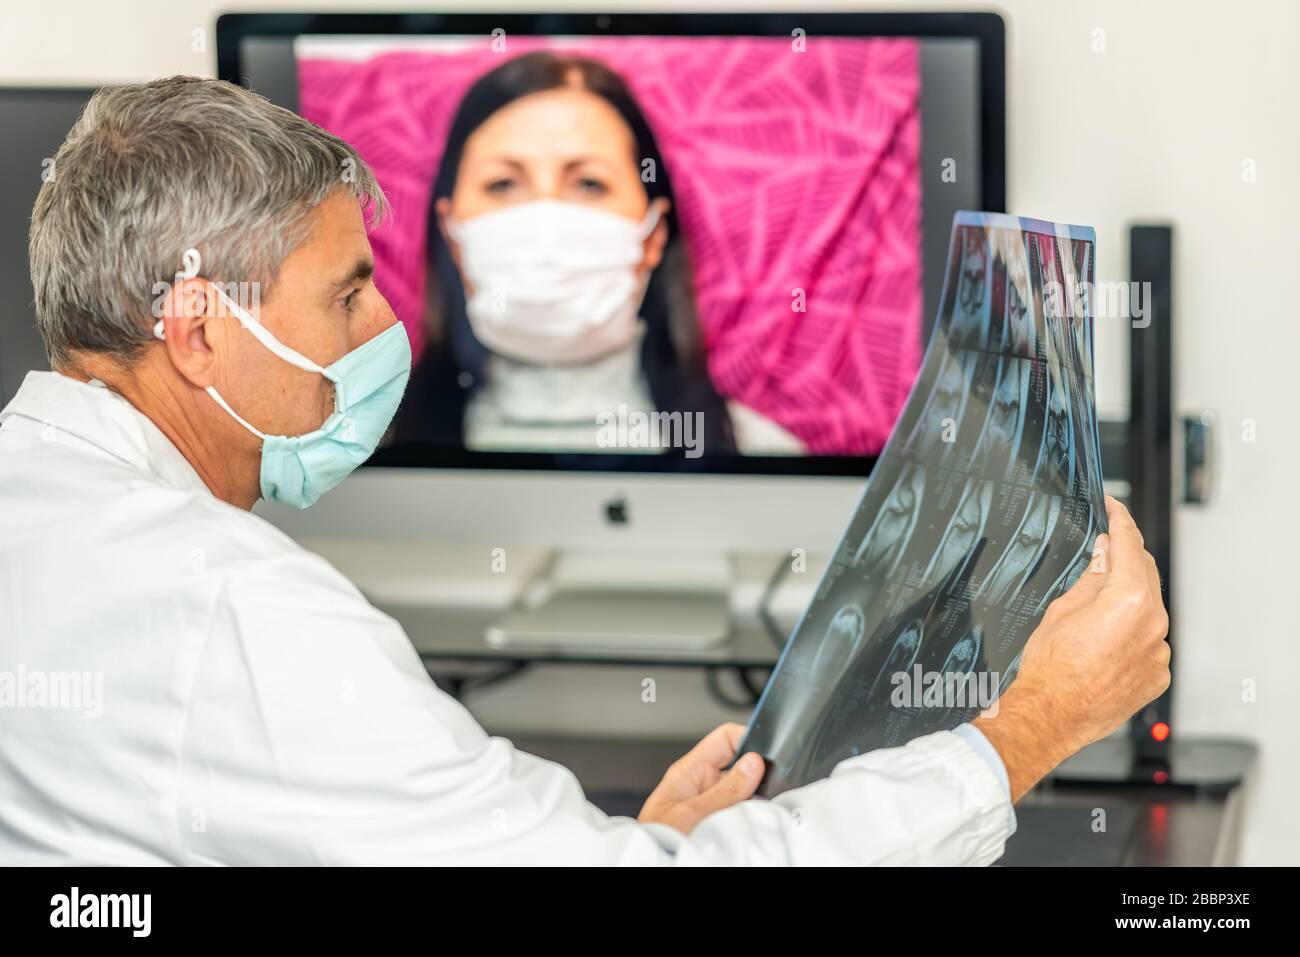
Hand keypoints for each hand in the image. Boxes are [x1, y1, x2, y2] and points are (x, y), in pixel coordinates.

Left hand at [638, 723, 764, 833]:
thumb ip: (724, 789)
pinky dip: (751, 816)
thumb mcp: (692, 813)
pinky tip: (750, 822)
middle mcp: (704, 784)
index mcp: (691, 771)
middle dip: (755, 775)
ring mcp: (714, 803)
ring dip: (754, 799)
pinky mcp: (721, 821)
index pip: (725, 738)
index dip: (747, 738)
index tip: (766, 753)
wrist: (652, 865)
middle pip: (740, 765)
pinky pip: (743, 811)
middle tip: (763, 789)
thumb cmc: (658, 840)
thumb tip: (753, 763)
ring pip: (745, 790)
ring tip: (751, 811)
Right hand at [974, 496, 1169, 800]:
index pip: (1130, 545)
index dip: (1120, 520)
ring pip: (1149, 609)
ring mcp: (1159, 653)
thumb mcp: (1063, 609)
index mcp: (1129, 601)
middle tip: (1105, 545)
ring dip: (1129, 598)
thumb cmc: (1049, 669)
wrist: (1050, 716)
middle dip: (1126, 556)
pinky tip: (1105, 639)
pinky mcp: (1157, 675)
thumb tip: (1105, 552)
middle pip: (1146, 574)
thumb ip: (1093, 577)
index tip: (1114, 506)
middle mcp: (1153, 624)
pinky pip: (1149, 641)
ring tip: (1096, 602)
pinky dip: (1133, 631)